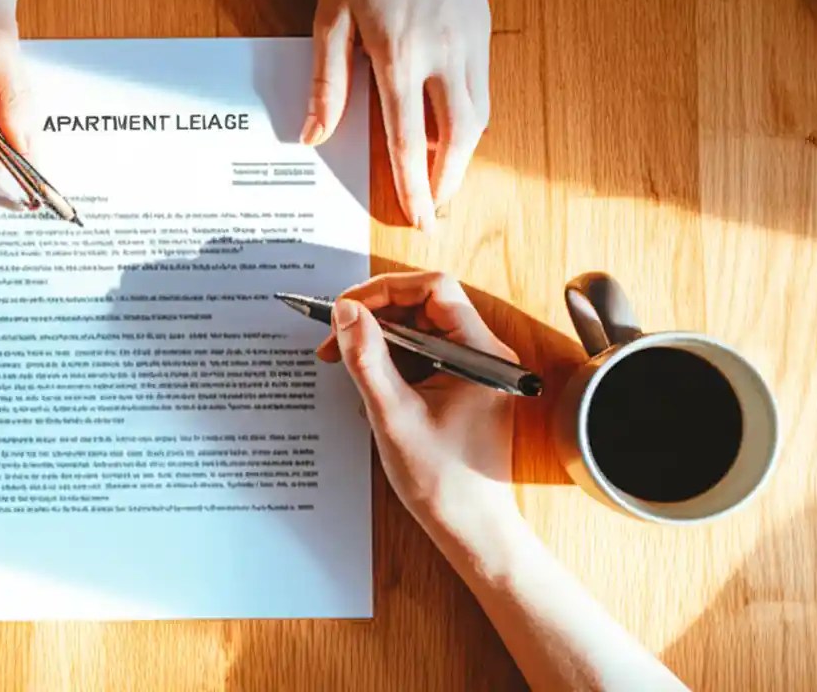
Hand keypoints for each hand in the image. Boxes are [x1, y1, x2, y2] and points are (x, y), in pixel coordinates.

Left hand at [304, 0, 490, 230]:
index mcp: (400, 56)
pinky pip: (483, 88)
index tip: (418, 217)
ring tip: (443, 176)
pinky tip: (452, 129)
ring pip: (479, 115)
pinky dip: (471, 119)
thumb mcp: (332, 16)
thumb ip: (326, 80)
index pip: (410, 141)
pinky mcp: (483, 28)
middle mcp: (444, 54)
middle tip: (435, 208)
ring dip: (464, 154)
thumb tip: (314, 134)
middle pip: (459, 138)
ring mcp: (470, 41)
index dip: (414, 187)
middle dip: (449, 181)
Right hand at [316, 272, 516, 532]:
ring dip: (377, 341)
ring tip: (343, 363)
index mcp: (480, 353)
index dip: (385, 290)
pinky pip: (420, 357)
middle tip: (334, 338)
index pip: (434, 289)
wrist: (470, 528)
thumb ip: (368, 359)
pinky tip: (368, 389)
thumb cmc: (445, 482)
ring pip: (417, 331)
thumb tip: (346, 312)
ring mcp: (471, 371)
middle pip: (423, 305)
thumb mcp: (394, 416)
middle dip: (374, 316)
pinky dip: (389, 363)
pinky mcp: (459, 387)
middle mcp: (482, 354)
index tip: (346, 308)